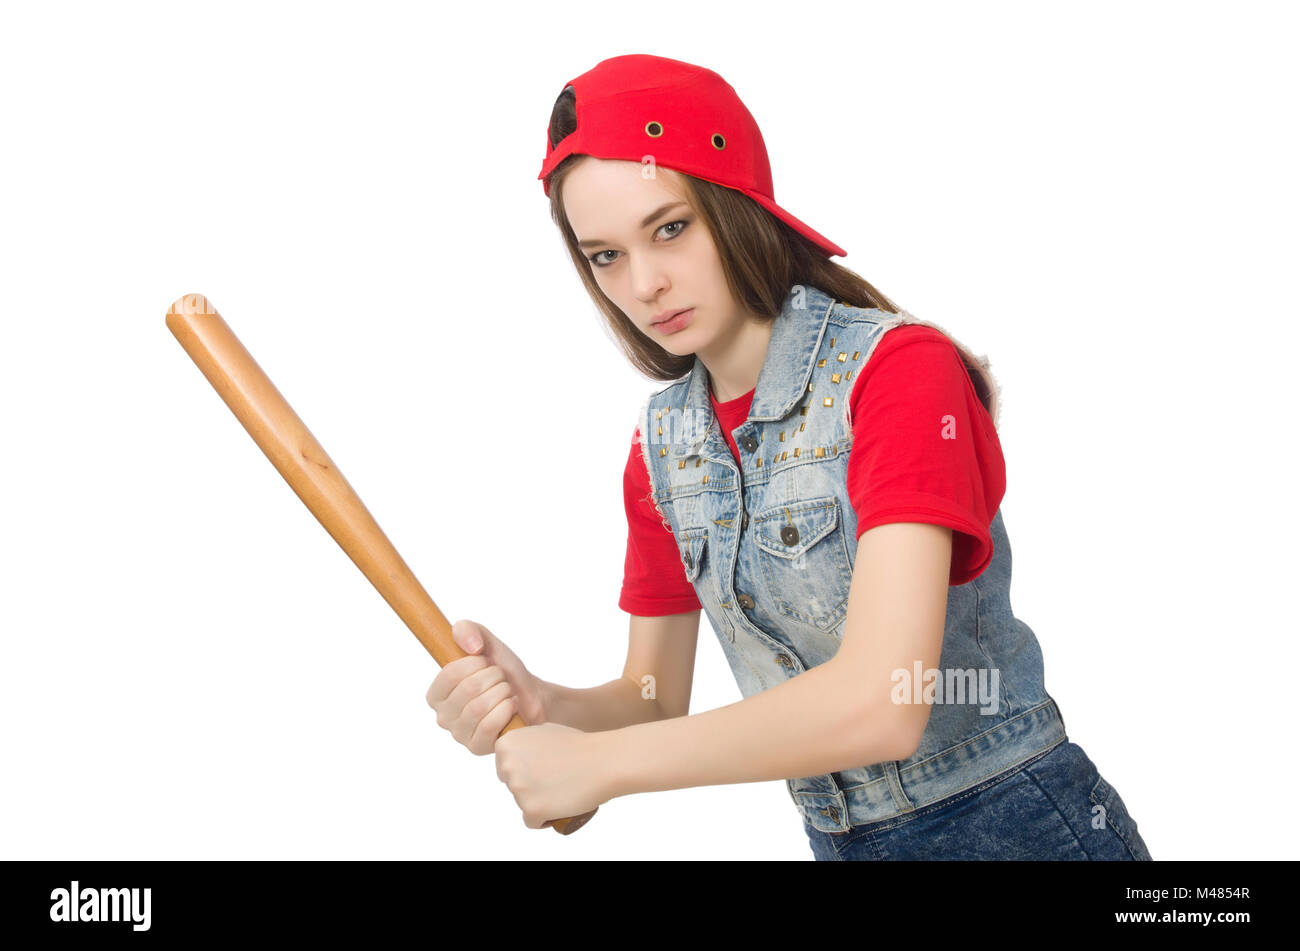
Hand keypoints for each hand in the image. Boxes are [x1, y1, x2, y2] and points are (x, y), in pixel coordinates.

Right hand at [425, 619, 547, 755]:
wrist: (531, 695)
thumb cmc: (504, 671)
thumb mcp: (486, 642)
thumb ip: (467, 629)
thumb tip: (470, 645)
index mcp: (437, 693)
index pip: (449, 674)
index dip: (474, 663)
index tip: (486, 661)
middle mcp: (443, 716)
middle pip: (468, 689)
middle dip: (494, 677)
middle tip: (501, 678)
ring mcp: (459, 735)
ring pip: (479, 708)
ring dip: (502, 692)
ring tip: (507, 691)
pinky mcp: (477, 747)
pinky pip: (488, 726)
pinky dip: (506, 710)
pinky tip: (512, 705)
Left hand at [494, 722, 613, 828]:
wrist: (603, 761)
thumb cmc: (579, 746)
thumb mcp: (544, 731)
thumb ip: (525, 741)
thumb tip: (515, 752)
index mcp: (506, 745)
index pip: (504, 768)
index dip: (524, 770)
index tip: (543, 768)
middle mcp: (507, 766)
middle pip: (511, 786)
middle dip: (530, 786)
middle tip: (554, 780)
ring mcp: (518, 788)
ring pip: (522, 804)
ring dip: (539, 802)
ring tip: (561, 791)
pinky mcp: (531, 809)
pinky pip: (532, 822)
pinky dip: (544, 820)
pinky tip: (559, 808)